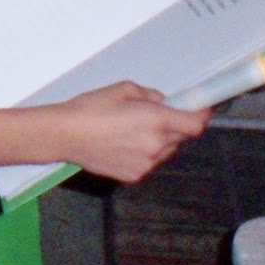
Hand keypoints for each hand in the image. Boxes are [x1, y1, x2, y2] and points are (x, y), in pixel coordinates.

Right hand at [56, 82, 208, 182]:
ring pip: (165, 151)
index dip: (200, 115)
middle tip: (152, 116)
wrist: (63, 135)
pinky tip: (121, 144)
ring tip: (131, 131)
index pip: (195, 123)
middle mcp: (155, 145)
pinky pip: (149, 162)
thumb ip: (148, 94)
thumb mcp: (121, 89)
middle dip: (174, 125)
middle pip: (181, 137)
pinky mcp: (134, 175)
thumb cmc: (88, 109)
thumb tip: (161, 102)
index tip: (199, 109)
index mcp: (155, 120)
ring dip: (158, 141)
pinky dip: (143, 153)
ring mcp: (146, 163)